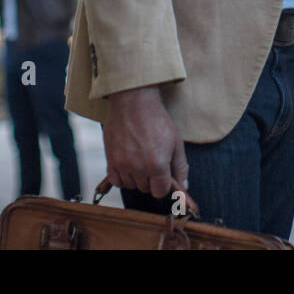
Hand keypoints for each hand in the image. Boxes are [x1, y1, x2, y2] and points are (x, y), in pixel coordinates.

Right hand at [101, 85, 190, 206]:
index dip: (163, 185)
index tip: (163, 176)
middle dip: (151, 180)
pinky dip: (122, 177)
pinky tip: (128, 165)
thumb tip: (183, 185)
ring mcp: (122, 164)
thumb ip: (180, 166)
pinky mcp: (110, 159)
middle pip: (145, 189)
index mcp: (157, 164)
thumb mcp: (175, 141)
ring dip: (136, 178)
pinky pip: (116, 180)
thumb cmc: (156, 119)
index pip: (159, 192)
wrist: (134, 102)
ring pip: (131, 185)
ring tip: (140, 160)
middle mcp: (138, 168)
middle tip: (152, 162)